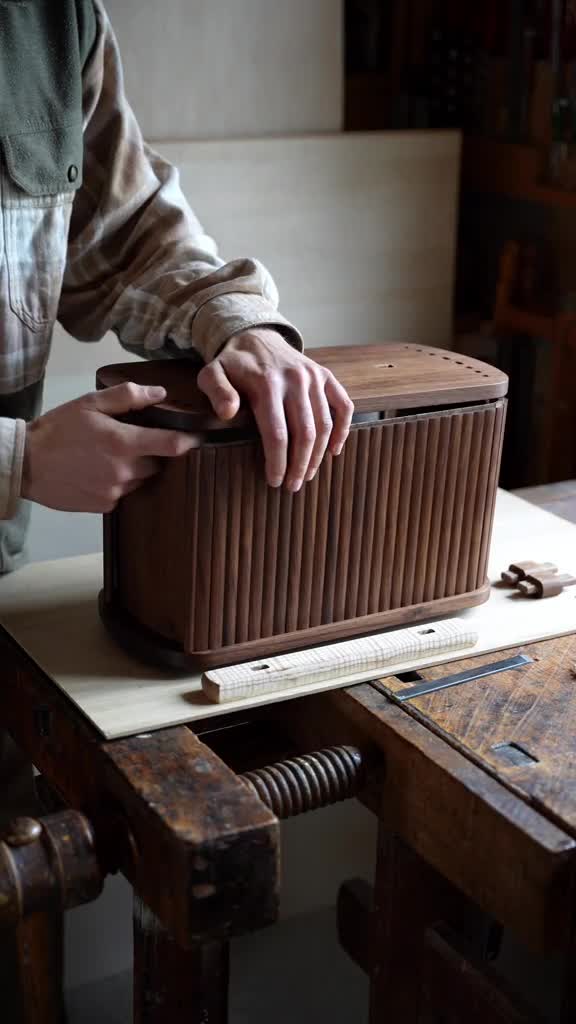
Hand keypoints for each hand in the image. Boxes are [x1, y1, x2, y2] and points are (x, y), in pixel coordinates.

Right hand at [22, 383, 201, 512]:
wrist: (27, 464)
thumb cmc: (58, 430)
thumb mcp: (90, 403)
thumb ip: (127, 396)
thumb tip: (160, 393)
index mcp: (123, 443)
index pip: (171, 445)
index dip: (189, 441)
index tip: (197, 437)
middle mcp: (123, 471)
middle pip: (156, 464)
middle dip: (149, 453)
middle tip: (127, 442)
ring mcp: (115, 491)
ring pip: (139, 480)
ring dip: (132, 469)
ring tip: (106, 457)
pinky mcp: (105, 506)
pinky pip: (123, 493)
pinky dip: (116, 483)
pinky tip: (96, 473)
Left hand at [196, 329, 353, 489]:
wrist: (256, 336)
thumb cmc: (232, 364)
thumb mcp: (211, 373)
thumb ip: (216, 392)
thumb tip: (227, 413)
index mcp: (266, 383)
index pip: (277, 433)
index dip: (278, 461)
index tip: (274, 481)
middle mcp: (295, 379)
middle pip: (304, 433)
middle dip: (299, 465)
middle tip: (293, 486)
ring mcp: (314, 377)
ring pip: (324, 424)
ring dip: (318, 455)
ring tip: (307, 474)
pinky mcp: (325, 376)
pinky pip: (343, 406)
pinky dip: (342, 430)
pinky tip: (333, 451)